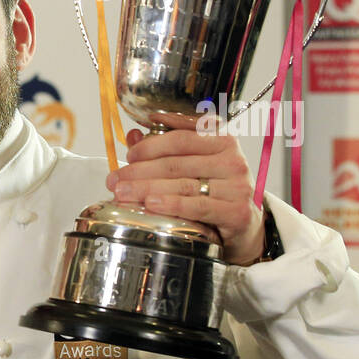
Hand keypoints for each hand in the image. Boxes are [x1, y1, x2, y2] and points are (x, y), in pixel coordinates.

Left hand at [106, 112, 263, 265]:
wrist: (243, 223)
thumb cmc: (213, 190)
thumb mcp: (192, 165)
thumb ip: (164, 149)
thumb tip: (133, 135)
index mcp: (222, 140)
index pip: (181, 138)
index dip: (151, 145)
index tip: (130, 154)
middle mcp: (232, 160)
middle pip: (176, 163)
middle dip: (139, 171)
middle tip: (114, 180)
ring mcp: (237, 186)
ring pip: (183, 185)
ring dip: (147, 189)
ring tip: (122, 193)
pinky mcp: (236, 211)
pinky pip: (198, 207)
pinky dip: (172, 205)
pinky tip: (151, 204)